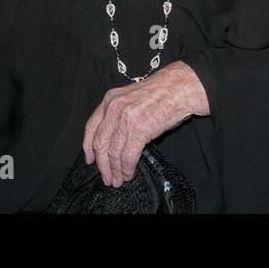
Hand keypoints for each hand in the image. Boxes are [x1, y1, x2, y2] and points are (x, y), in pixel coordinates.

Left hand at [82, 61, 208, 186]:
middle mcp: (114, 108)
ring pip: (113, 152)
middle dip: (102, 165)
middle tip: (106, 178)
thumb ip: (118, 114)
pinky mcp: (139, 129)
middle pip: (100, 143)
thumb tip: (112, 141)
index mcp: (109, 100)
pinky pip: (128, 156)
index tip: (90, 160)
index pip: (91, 127)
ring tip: (119, 180)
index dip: (88, 147)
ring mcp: (125, 119)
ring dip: (115, 170)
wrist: (180, 87)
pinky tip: (129, 174)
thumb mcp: (131, 97)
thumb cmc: (161, 93)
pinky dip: (127, 168)